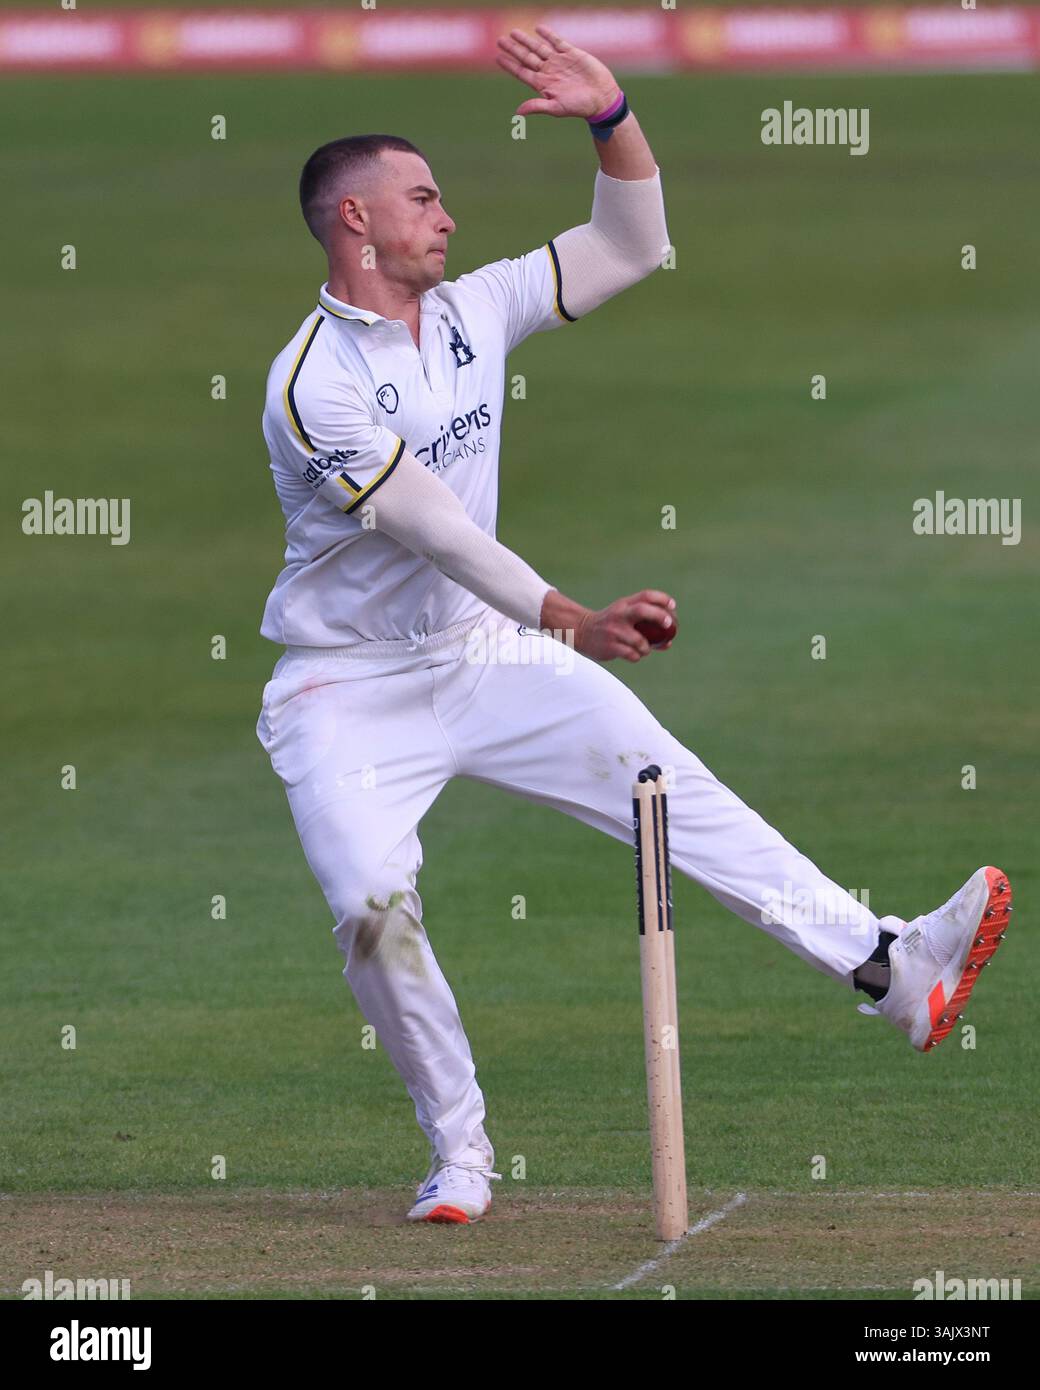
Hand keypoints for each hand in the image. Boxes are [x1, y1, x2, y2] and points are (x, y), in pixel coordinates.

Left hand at [495, 24, 620, 120]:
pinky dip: (548, 35)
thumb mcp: (556, 108)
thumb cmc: (579, 107)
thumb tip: (518, 112)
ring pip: (538, 48)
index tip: (497, 58)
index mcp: (543, 84)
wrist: (601, 98)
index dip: (510, 65)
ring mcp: (559, 62)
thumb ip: (537, 107)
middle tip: (499, 40)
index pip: (522, 72)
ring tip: (513, 33)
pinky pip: (557, 41)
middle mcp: (549, 72)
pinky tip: (538, 29)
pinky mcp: (572, 54)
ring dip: (526, 40)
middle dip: (513, 49)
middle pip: (527, 57)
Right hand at [541, 588, 676, 662]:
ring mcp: (614, 631)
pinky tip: (634, 655)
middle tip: (669, 625)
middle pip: (643, 610)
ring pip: (640, 641)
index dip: (663, 599)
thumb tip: (669, 642)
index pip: (646, 595)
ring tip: (644, 650)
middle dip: (660, 617)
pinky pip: (631, 654)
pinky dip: (637, 656)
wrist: (581, 632)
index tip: (673, 607)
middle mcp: (619, 615)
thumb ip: (644, 624)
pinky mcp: (610, 646)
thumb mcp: (624, 616)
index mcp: (624, 604)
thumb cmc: (611, 625)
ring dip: (647, 648)